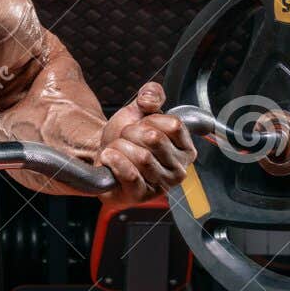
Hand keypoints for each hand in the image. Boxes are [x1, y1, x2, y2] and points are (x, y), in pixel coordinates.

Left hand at [97, 82, 196, 207]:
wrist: (104, 156)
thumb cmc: (126, 137)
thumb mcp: (139, 109)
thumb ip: (151, 94)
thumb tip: (149, 100)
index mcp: (185, 148)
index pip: (173, 125)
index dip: (150, 120)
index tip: (141, 125)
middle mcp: (179, 169)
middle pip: (155, 139)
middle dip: (131, 133)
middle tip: (125, 139)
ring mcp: (162, 185)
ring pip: (142, 157)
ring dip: (120, 147)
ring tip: (117, 150)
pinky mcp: (142, 196)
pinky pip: (130, 174)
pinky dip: (114, 161)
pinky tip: (109, 158)